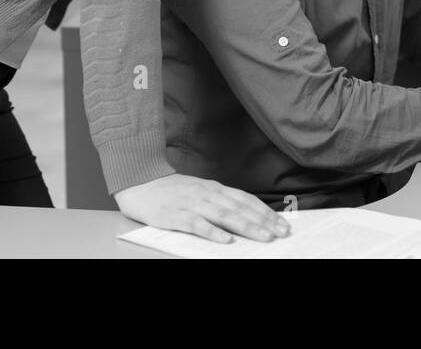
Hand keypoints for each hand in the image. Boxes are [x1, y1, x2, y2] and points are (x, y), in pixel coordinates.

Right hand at [114, 173, 290, 243]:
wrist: (138, 180)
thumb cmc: (171, 190)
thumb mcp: (200, 191)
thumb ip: (220, 201)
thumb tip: (246, 215)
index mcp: (214, 188)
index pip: (246, 200)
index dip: (265, 212)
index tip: (283, 223)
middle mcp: (207, 194)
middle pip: (240, 208)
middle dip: (264, 221)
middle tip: (282, 233)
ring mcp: (191, 203)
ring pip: (224, 215)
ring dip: (246, 227)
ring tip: (264, 237)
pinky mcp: (174, 215)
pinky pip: (196, 225)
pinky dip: (212, 232)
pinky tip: (225, 241)